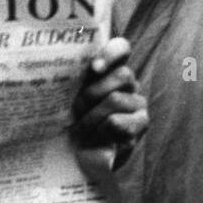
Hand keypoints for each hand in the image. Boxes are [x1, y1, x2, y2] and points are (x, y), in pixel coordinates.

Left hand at [71, 37, 147, 151]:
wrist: (80, 154)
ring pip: (117, 99)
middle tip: (75, 108)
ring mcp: (138, 102)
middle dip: (93, 92)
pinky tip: (94, 137)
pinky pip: (120, 121)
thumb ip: (71, 80)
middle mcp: (129, 83)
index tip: (94, 67)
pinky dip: (102, 130)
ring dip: (92, 116)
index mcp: (111, 69)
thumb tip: (60, 69)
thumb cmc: (72, 119)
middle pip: (123, 74)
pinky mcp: (141, 124)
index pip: (121, 48)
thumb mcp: (68, 97)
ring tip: (78, 129)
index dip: (111, 52)